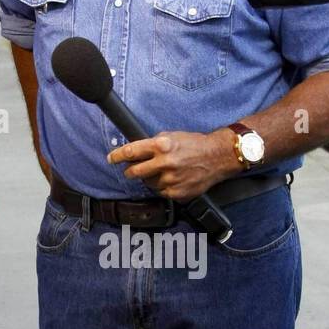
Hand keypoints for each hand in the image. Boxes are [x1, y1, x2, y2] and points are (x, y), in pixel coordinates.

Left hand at [107, 128, 234, 199]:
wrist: (218, 157)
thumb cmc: (195, 144)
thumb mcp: (172, 136)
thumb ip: (153, 143)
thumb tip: (135, 151)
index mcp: (162, 146)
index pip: (131, 151)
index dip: (117, 156)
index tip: (111, 159)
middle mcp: (165, 163)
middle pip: (135, 172)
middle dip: (129, 171)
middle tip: (130, 170)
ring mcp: (171, 180)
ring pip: (148, 184)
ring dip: (149, 179)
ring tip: (162, 171)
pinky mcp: (177, 193)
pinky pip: (161, 192)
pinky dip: (162, 187)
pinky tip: (171, 179)